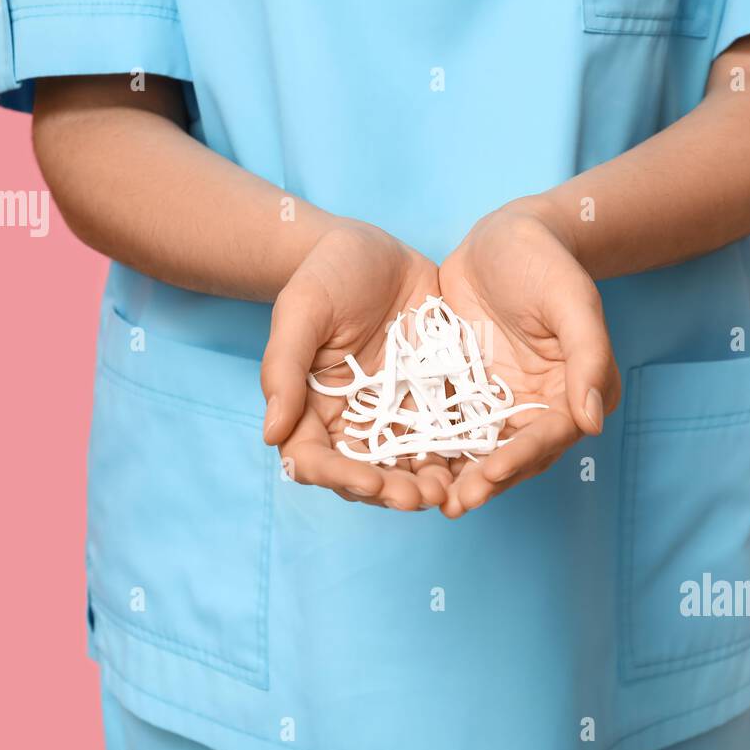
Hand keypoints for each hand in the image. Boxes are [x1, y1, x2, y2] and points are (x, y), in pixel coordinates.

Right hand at [261, 220, 451, 509]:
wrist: (372, 250)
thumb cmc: (325, 276)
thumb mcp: (300, 311)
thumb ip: (283, 368)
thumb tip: (272, 434)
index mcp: (311, 410)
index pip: (316, 460)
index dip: (340, 478)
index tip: (369, 482)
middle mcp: (351, 422)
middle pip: (366, 475)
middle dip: (392, 492)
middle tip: (421, 499)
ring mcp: (394, 415)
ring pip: (408, 466)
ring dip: (427, 485)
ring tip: (450, 492)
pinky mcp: (432, 402)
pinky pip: (445, 437)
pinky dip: (458, 457)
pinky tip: (477, 464)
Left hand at [436, 200, 620, 517]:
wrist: (503, 237)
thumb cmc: (546, 261)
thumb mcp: (572, 301)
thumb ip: (588, 358)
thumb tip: (592, 423)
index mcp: (574, 393)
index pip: (548, 436)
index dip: (521, 458)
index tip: (491, 473)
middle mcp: (539, 407)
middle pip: (514, 455)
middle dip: (486, 480)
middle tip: (455, 502)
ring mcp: (499, 403)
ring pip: (480, 450)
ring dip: (457, 477)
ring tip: (428, 500)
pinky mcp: (465, 394)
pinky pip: (448, 426)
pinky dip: (431, 448)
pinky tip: (403, 466)